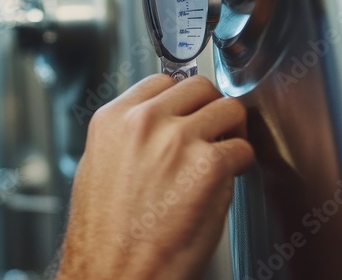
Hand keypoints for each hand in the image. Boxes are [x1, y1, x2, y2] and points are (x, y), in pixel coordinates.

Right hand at [55, 74, 253, 279]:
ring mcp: (178, 140)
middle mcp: (143, 122)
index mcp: (112, 120)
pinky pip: (243, 149)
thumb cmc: (104, 235)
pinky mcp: (210, 166)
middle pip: (198, 87)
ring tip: (220, 156)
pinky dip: (241, 166)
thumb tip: (153, 127)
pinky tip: (224, 183)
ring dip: (230, 132)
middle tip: (211, 133)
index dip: (179, 100)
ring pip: (229, 109)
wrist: (114, 271)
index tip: (187, 112)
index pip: (161, 81)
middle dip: (209, 109)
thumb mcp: (98, 168)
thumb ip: (126, 137)